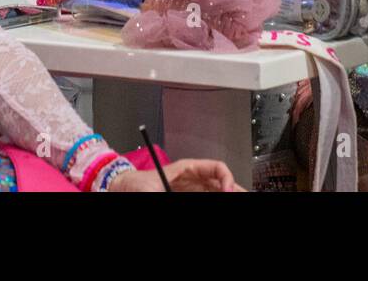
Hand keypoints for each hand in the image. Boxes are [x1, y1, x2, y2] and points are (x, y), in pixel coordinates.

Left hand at [108, 158, 242, 191]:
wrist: (123, 189)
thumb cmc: (135, 183)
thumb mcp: (153, 189)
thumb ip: (165, 191)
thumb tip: (182, 191)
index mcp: (187, 168)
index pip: (215, 167)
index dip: (226, 177)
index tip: (227, 190)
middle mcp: (192, 179)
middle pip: (220, 182)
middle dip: (233, 188)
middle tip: (244, 194)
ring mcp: (190, 190)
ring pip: (215, 191)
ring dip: (227, 193)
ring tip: (240, 196)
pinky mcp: (185, 197)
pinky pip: (205, 197)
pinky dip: (216, 198)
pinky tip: (222, 200)